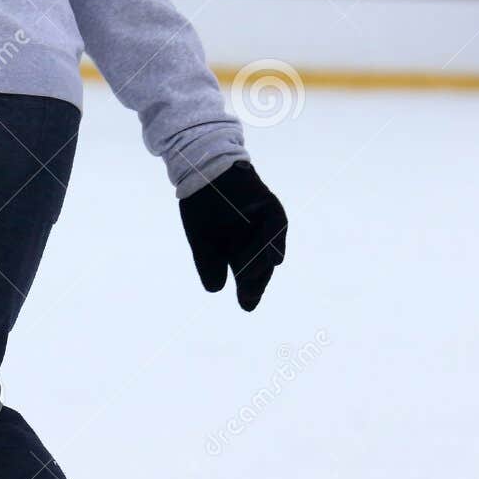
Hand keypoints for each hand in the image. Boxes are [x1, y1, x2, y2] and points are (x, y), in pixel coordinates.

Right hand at [179, 162, 286, 311]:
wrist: (203, 171)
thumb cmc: (202, 206)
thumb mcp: (202, 242)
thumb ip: (209, 265)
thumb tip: (216, 289)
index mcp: (239, 249)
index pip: (248, 275)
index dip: (249, 291)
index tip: (247, 306)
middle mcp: (255, 238)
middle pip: (262, 267)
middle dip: (256, 283)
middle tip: (249, 298)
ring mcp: (264, 223)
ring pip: (271, 250)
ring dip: (263, 267)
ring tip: (252, 281)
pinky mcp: (270, 206)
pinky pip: (277, 226)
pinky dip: (274, 242)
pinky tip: (272, 257)